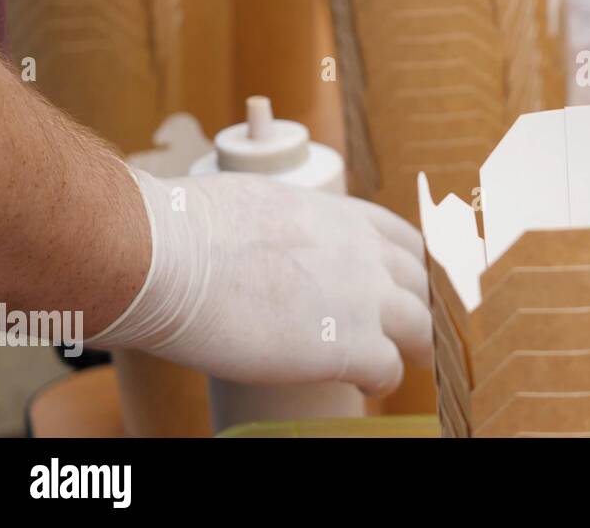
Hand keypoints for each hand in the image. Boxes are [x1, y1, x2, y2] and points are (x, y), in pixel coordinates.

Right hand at [89, 171, 432, 396]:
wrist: (168, 255)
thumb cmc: (186, 227)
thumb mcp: (259, 204)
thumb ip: (284, 226)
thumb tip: (266, 242)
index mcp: (342, 215)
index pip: (403, 239)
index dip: (410, 265)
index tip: (408, 283)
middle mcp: (363, 252)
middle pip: (420, 281)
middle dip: (422, 304)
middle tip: (416, 327)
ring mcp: (363, 299)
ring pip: (421, 325)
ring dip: (417, 345)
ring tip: (413, 360)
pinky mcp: (348, 345)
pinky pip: (389, 369)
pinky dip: (382, 379)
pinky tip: (367, 385)